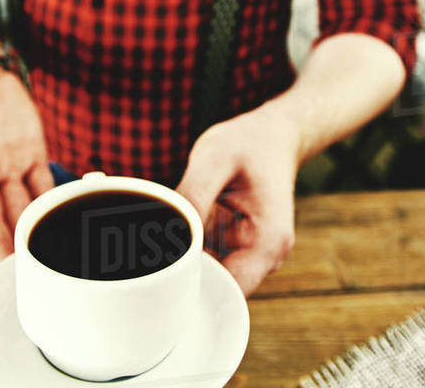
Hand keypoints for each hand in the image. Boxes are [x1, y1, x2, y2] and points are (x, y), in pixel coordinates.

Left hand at [176, 105, 300, 295]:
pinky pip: (211, 260)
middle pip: (219, 288)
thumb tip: (168, 234)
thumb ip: (192, 195)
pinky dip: (191, 251)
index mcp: (268, 242)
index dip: (192, 286)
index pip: (228, 290)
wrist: (274, 134)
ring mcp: (255, 253)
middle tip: (151, 253)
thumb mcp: (215, 158)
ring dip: (186, 264)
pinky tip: (176, 231)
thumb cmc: (249, 142)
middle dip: (184, 277)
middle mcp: (267, 256)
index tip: (162, 270)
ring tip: (161, 237)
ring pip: (212, 276)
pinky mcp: (241, 246)